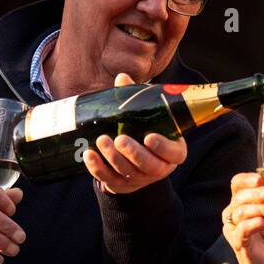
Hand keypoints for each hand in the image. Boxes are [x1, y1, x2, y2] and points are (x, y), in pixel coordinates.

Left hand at [84, 73, 186, 193]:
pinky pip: (109, 179)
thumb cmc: (144, 128)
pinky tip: (88, 155)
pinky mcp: (122, 184)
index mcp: (173, 151)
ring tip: (101, 140)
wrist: (132, 156)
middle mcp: (160, 167)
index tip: (150, 137)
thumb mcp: (145, 114)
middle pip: (150, 166)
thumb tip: (122, 78)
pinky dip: (98, 168)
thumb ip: (136, 98)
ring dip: (113, 158)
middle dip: (134, 154)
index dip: (164, 148)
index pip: (174, 154)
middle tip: (119, 139)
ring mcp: (141, 178)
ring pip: (129, 173)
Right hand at [222, 172, 263, 263]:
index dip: (247, 179)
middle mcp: (233, 214)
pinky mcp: (238, 242)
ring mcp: (234, 229)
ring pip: (242, 211)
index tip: (262, 178)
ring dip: (263, 208)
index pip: (237, 184)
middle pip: (240, 196)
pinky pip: (245, 228)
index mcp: (241, 204)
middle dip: (260, 192)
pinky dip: (260, 222)